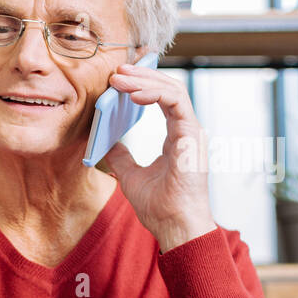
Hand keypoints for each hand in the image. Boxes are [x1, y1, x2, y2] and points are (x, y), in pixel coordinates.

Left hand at [98, 60, 216, 252]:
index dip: (143, 85)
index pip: (163, 98)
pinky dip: (155, 92)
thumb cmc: (160, 207)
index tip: (118, 80)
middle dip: (142, 76)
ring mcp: (191, 131)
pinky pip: (176, 102)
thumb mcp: (131, 176)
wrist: (175, 226)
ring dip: (145, 80)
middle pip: (167, 89)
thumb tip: (106, 144)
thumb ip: (122, 157)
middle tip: (116, 71)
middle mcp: (187, 130)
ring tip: (120, 77)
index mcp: (177, 137)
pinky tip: (134, 93)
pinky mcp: (191, 135)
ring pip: (173, 90)